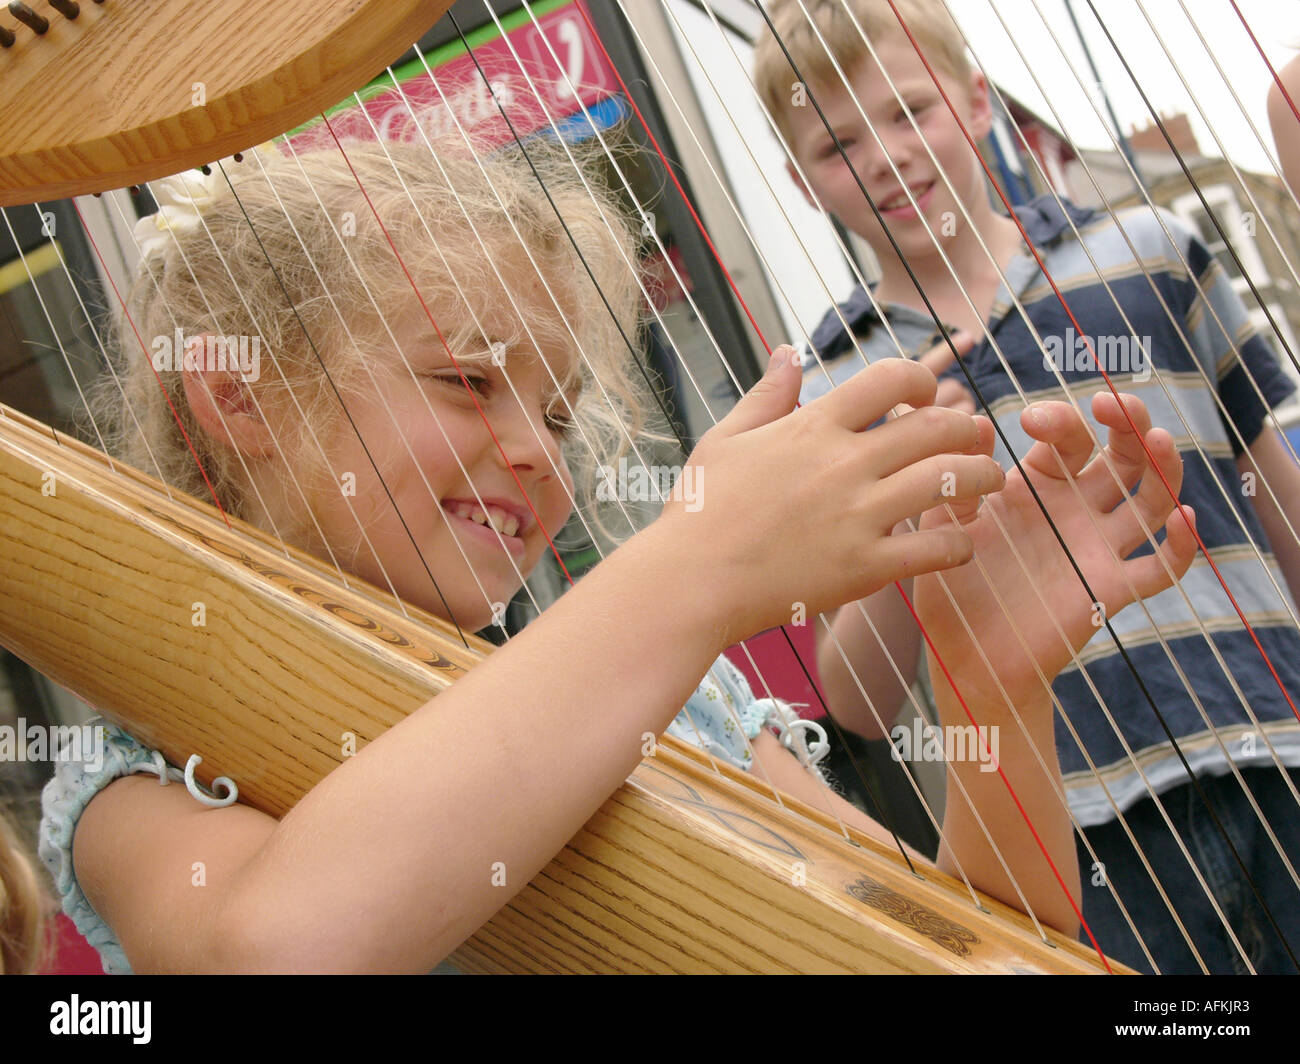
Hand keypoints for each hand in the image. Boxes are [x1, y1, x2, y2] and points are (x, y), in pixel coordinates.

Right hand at [653, 345, 1003, 641]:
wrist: (691, 581)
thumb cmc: (702, 510)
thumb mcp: (726, 439)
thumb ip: (767, 395)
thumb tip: (788, 351)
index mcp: (813, 427)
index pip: (891, 378)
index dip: (924, 381)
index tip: (928, 400)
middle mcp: (844, 464)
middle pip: (937, 427)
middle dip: (967, 427)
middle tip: (973, 439)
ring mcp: (858, 516)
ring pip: (950, 481)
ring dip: (981, 477)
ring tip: (988, 482)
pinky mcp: (865, 567)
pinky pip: (935, 548)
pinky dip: (959, 543)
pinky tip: (960, 543)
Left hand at [913, 391, 1196, 703]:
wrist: (963, 656)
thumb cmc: (951, 587)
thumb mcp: (944, 523)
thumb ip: (957, 476)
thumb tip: (973, 423)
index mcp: (1039, 487)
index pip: (1067, 438)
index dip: (1059, 419)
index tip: (1031, 418)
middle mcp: (1077, 510)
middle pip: (1123, 455)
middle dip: (1127, 422)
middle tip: (1114, 402)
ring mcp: (1098, 548)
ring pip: (1151, 500)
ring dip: (1163, 468)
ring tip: (1159, 440)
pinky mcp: (1110, 590)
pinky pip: (1160, 568)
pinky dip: (1181, 545)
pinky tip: (1183, 516)